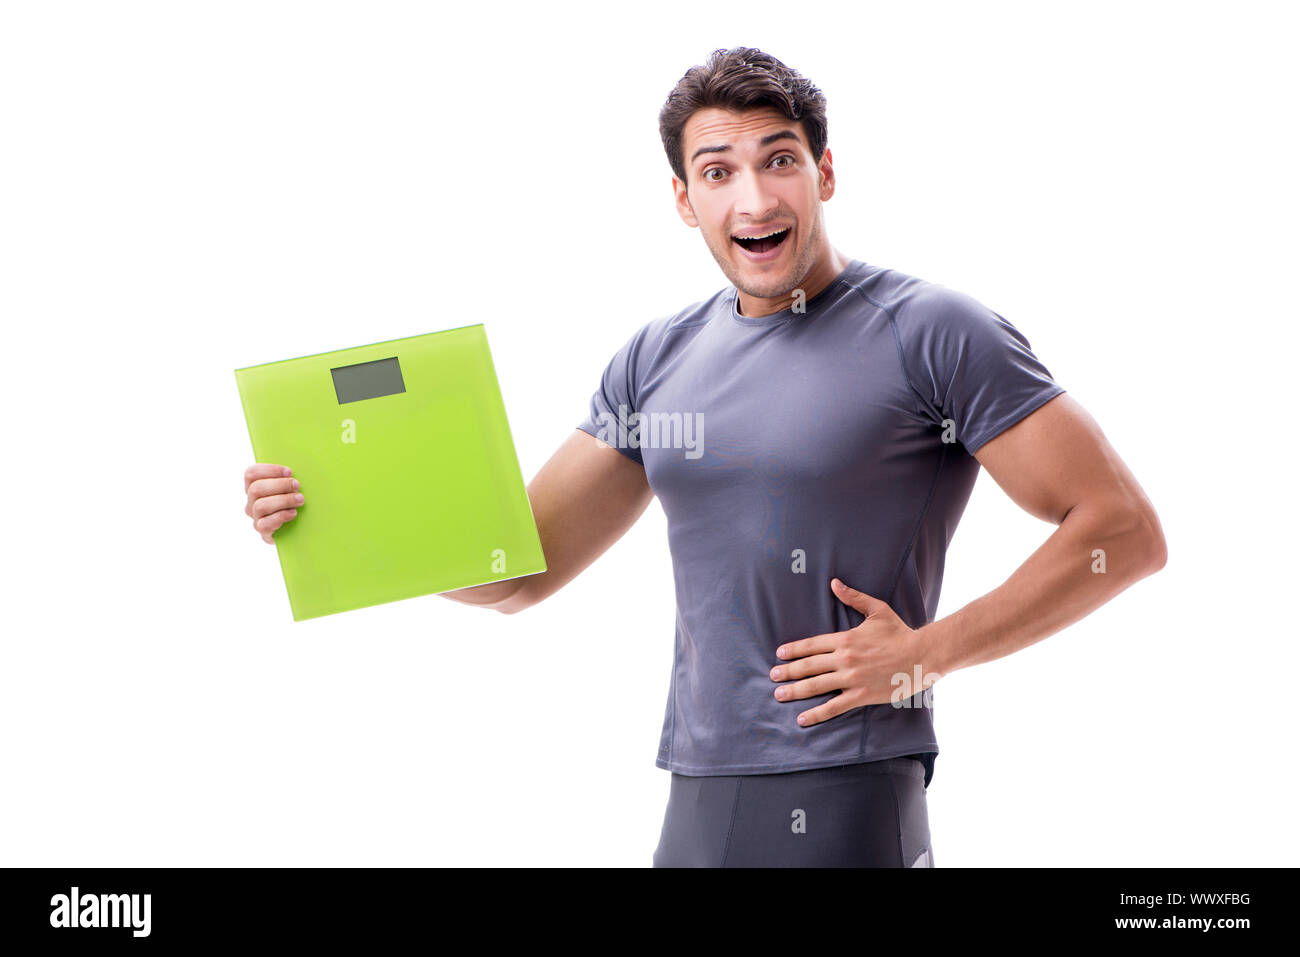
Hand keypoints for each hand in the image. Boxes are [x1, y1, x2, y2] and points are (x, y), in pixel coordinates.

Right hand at [244, 464, 303, 542]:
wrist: (301, 527)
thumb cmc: (297, 500)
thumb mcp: (292, 486)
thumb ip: (289, 476)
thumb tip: (303, 463)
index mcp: (255, 485)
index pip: (251, 473)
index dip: (269, 470)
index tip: (289, 472)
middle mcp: (252, 501)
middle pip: (256, 489)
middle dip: (280, 485)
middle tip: (297, 485)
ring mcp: (256, 517)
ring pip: (261, 506)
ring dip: (283, 500)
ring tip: (300, 500)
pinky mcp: (263, 531)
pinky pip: (265, 524)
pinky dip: (280, 517)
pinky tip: (293, 513)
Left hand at [769, 578, 939, 726]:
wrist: (922, 655)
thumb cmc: (900, 632)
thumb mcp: (877, 610)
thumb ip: (854, 597)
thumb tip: (834, 582)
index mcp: (846, 639)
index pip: (812, 645)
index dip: (793, 650)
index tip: (779, 654)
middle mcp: (845, 658)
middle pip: (808, 666)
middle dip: (788, 672)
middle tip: (772, 675)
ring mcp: (852, 678)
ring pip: (816, 686)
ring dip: (794, 691)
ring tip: (778, 695)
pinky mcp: (861, 695)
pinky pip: (834, 706)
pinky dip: (816, 713)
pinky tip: (802, 718)